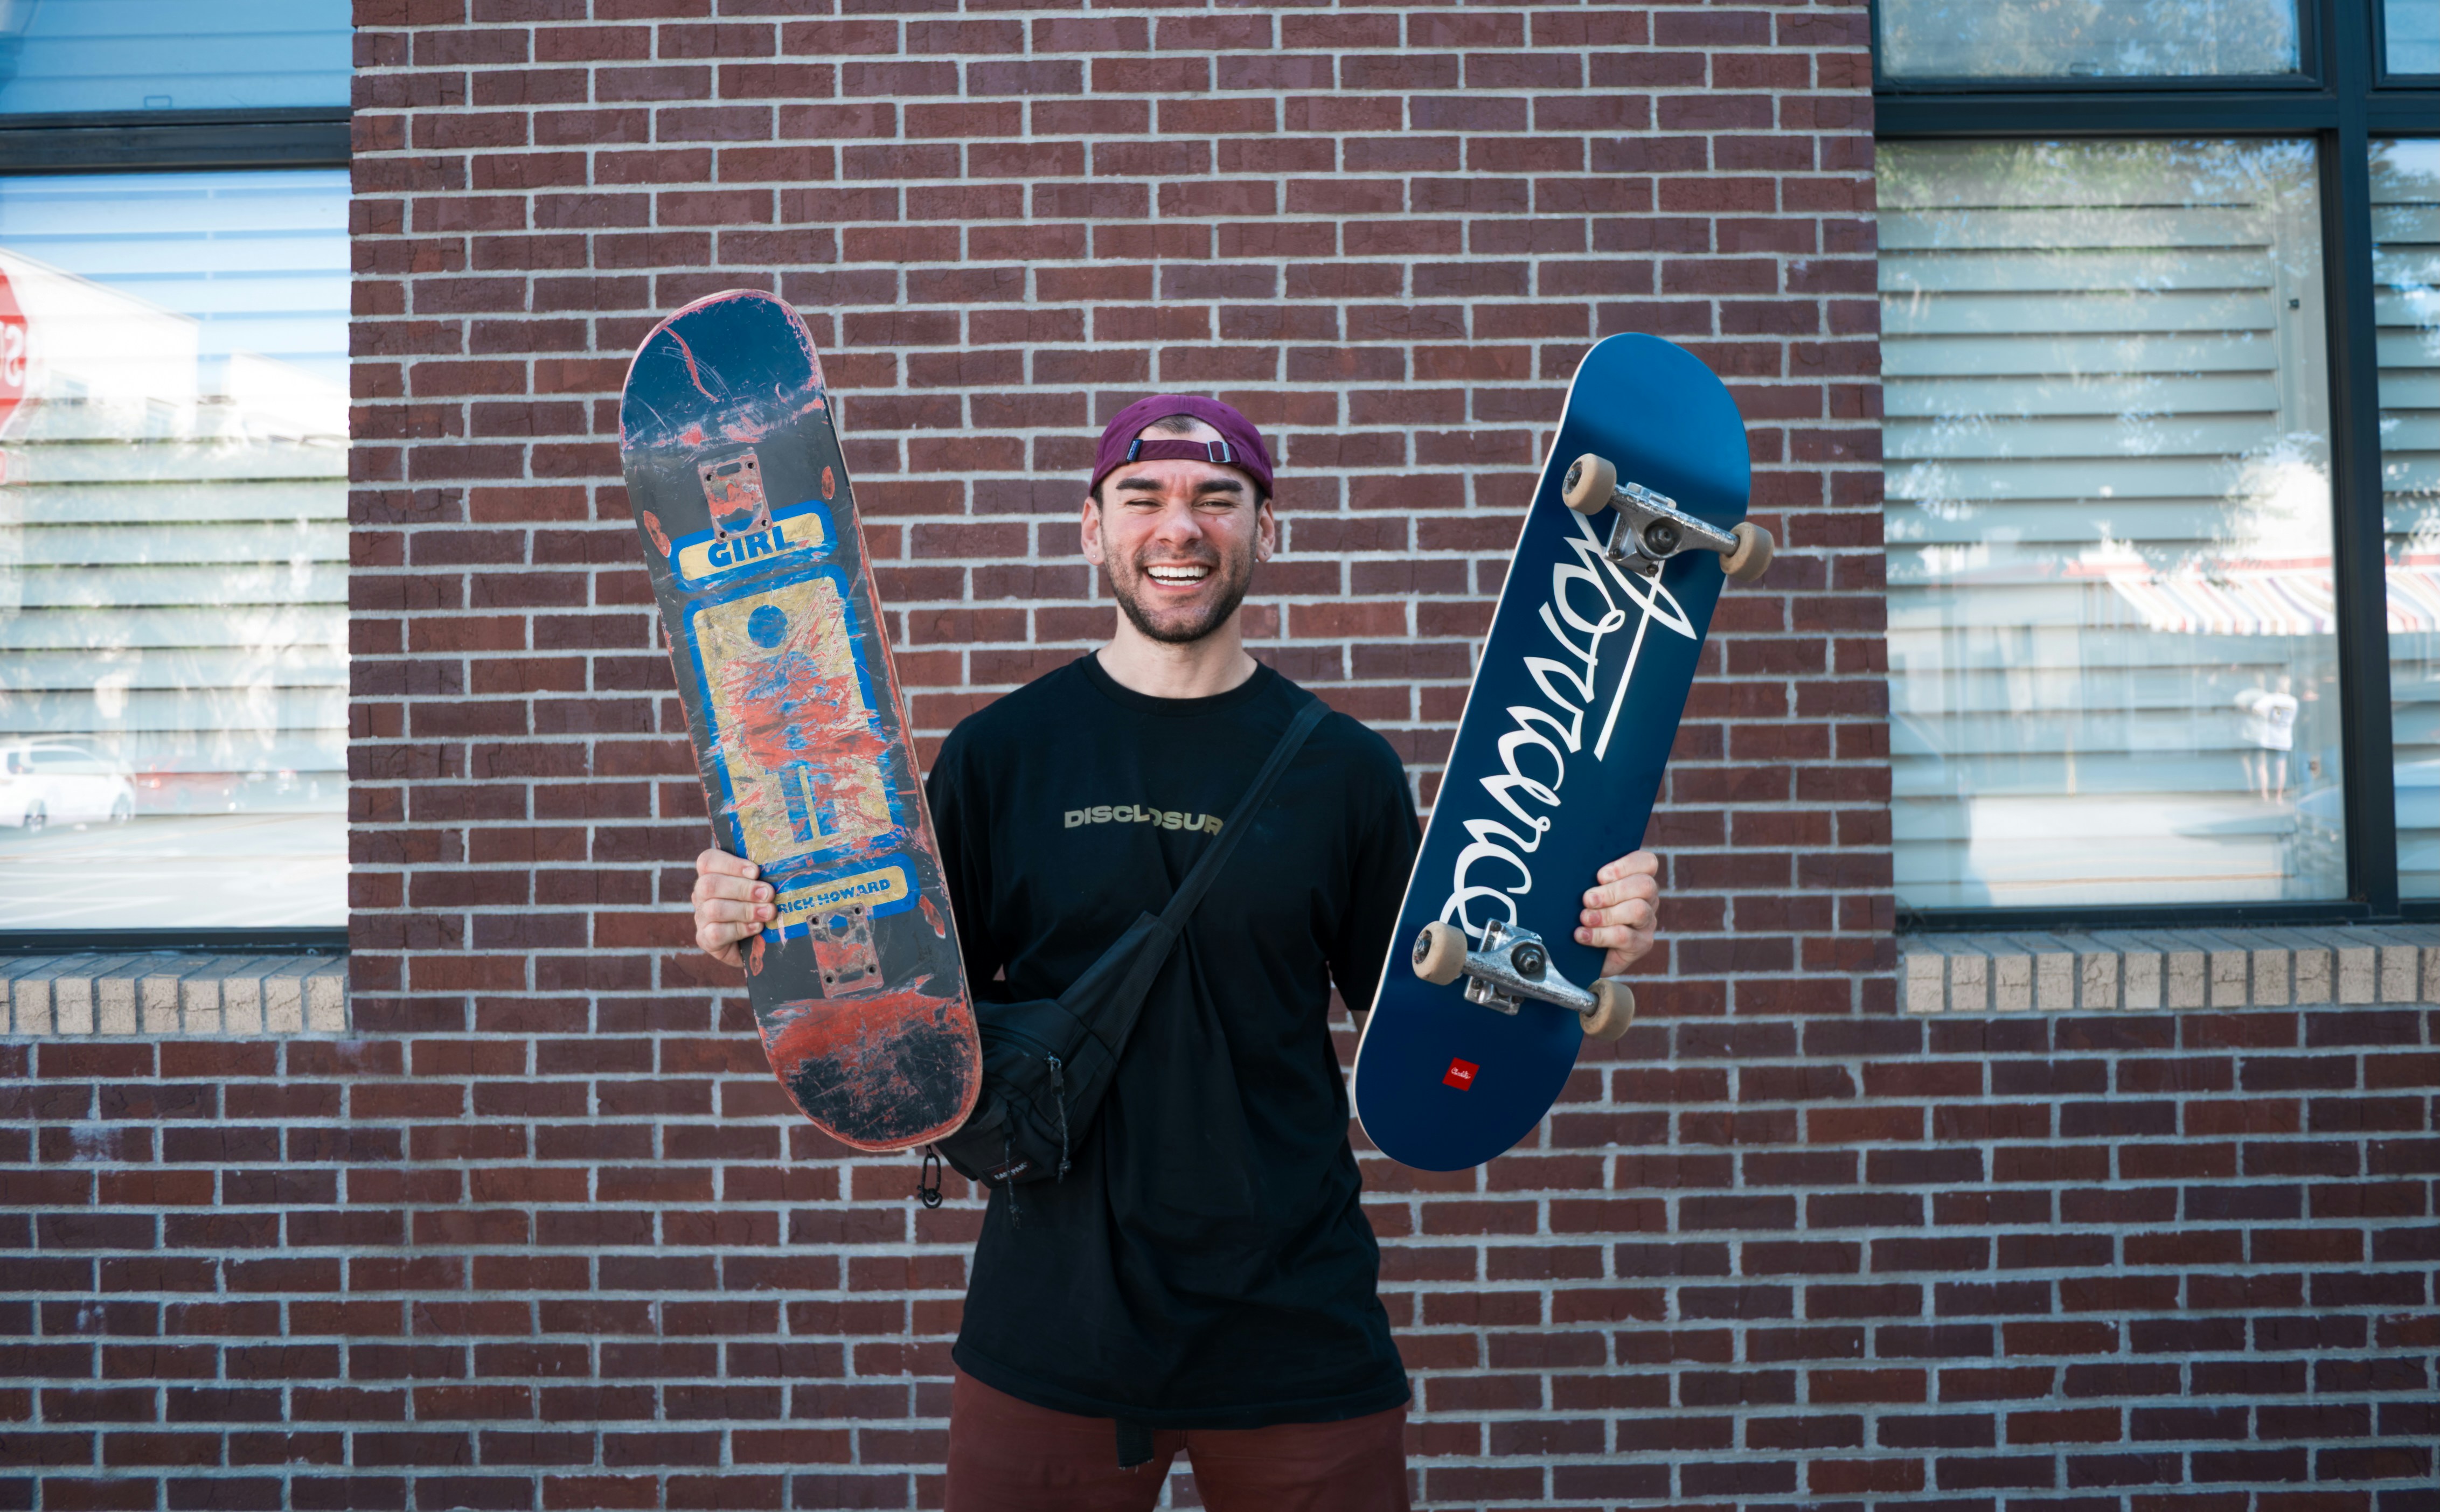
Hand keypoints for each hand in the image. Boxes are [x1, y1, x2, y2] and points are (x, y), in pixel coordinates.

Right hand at [692, 848, 772, 967]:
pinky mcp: (705, 939)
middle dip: (743, 889)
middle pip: (709, 884)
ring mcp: (701, 917)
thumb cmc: (760, 905)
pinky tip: (757, 928)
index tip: (756, 872)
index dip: (731, 864)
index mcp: (712, 874)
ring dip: (745, 910)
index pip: (708, 861)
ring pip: (713, 909)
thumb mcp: (761, 887)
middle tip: (768, 894)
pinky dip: (740, 929)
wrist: (755, 943)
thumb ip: (763, 876)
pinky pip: (716, 933)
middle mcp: (701, 894)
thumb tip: (779, 869)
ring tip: (768, 912)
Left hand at [1577, 850, 1659, 977]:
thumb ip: (1589, 881)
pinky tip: (1582, 935)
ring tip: (1585, 918)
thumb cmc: (1583, 915)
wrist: (1582, 953)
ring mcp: (1647, 922)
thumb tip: (1578, 869)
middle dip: (1613, 891)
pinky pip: (1625, 936)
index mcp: (1637, 880)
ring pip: (1638, 910)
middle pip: (1645, 885)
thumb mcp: (1586, 894)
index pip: (1647, 862)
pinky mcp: (1641, 944)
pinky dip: (1600, 935)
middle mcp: (1648, 899)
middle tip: (1587, 899)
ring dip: (1607, 914)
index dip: (1626, 865)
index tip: (1600, 875)